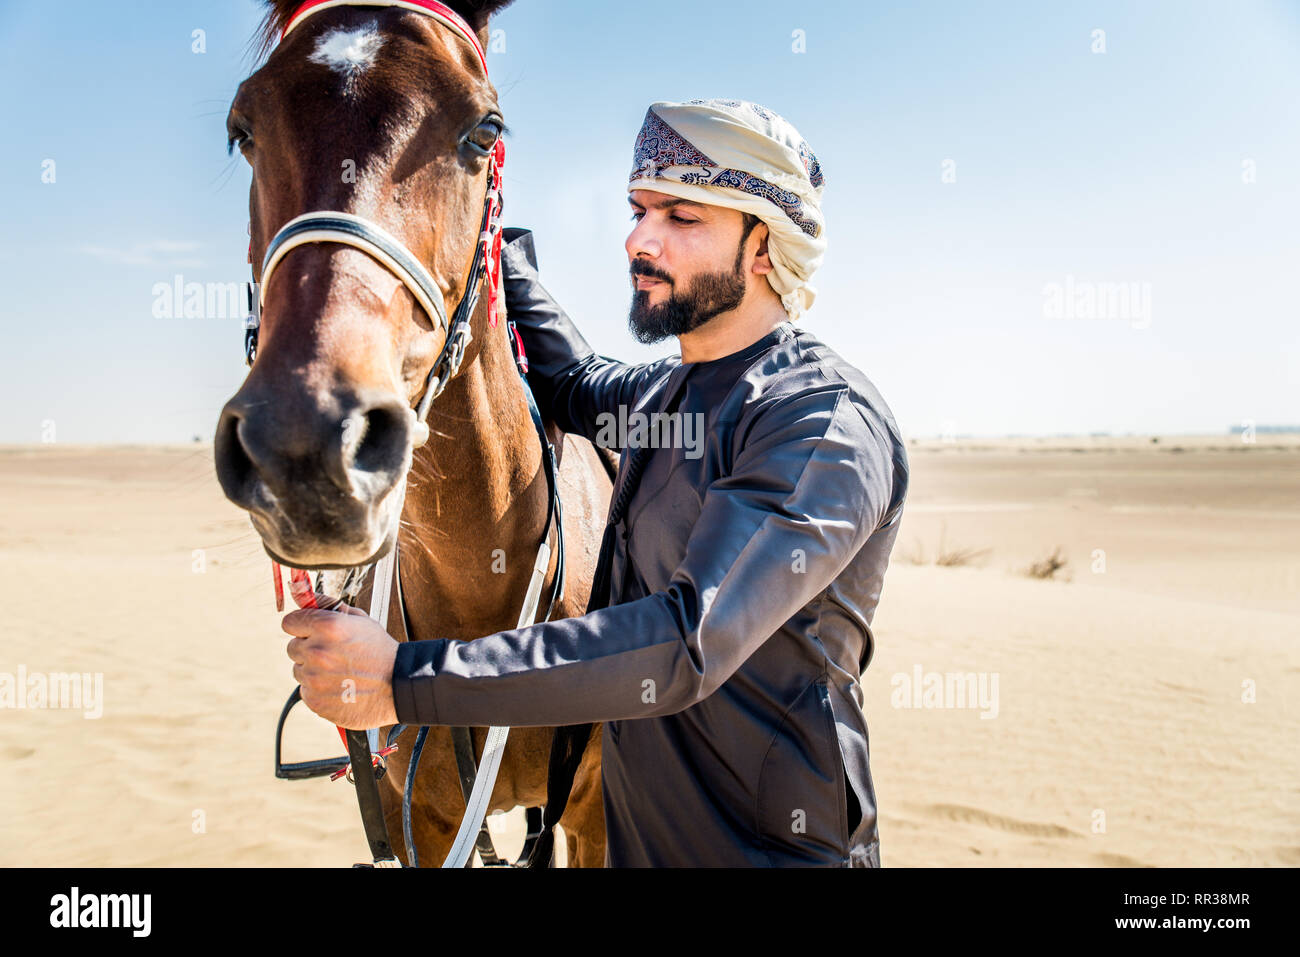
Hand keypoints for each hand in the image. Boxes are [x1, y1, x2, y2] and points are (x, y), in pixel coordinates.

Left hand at [282, 603, 399, 728]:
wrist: (399, 685)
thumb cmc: (380, 650)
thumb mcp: (360, 620)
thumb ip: (329, 606)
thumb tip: (306, 597)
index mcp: (327, 627)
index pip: (290, 622)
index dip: (301, 625)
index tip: (309, 630)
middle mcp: (317, 651)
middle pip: (292, 647)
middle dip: (308, 648)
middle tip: (333, 654)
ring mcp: (314, 678)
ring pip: (299, 671)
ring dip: (313, 670)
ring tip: (340, 672)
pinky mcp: (315, 700)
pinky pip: (306, 691)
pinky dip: (319, 690)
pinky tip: (340, 686)